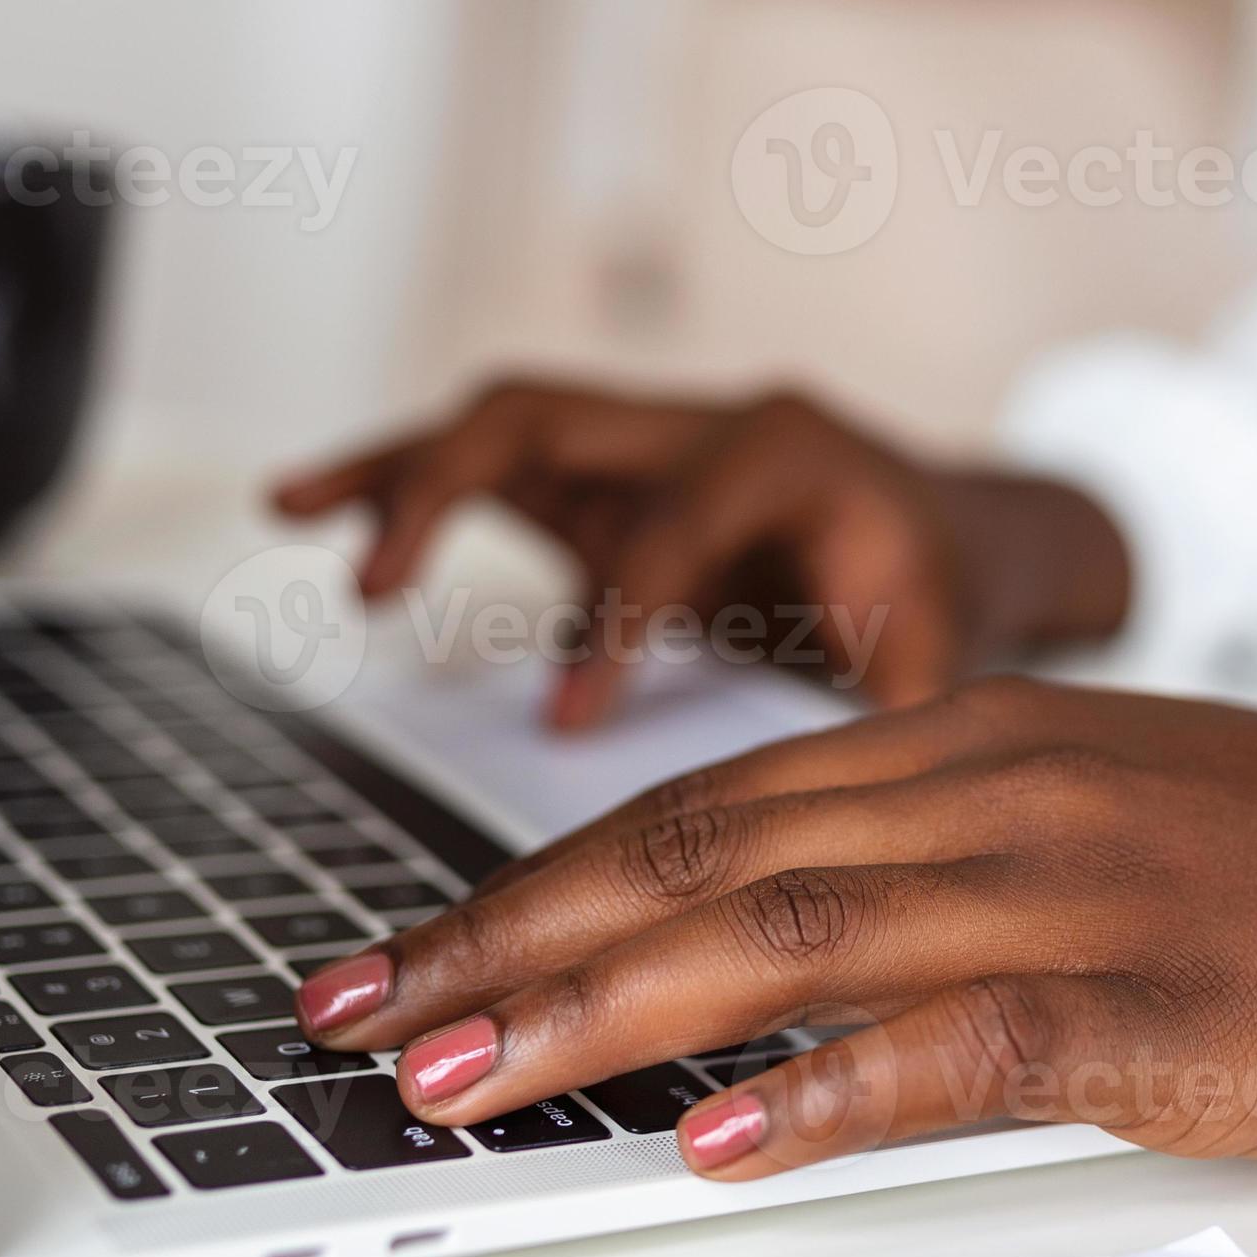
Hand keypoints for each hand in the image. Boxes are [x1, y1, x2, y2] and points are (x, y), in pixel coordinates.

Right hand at [271, 380, 1128, 729]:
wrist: (963, 534)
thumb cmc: (946, 602)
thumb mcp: (939, 663)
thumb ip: (886, 731)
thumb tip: (842, 841)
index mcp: (792, 455)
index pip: (673, 530)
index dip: (616, 622)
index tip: (568, 719)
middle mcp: (703, 424)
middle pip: (553, 415)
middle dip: (451, 490)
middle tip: (370, 586)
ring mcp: (644, 443)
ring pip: (502, 420)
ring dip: (396, 467)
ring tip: (293, 508)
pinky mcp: (605, 480)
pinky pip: (492, 462)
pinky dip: (402, 481)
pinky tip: (313, 508)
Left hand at [292, 679, 1256, 1178]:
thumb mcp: (1121, 819)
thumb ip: (952, 864)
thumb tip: (781, 961)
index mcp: (981, 738)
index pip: (703, 803)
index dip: (527, 880)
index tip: (399, 951)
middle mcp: (1004, 788)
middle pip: (699, 855)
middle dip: (500, 942)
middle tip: (347, 1017)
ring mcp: (1085, 888)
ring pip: (788, 936)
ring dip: (593, 1012)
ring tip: (447, 1079)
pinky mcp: (1170, 1007)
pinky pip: (961, 1043)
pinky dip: (821, 1091)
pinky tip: (710, 1142)